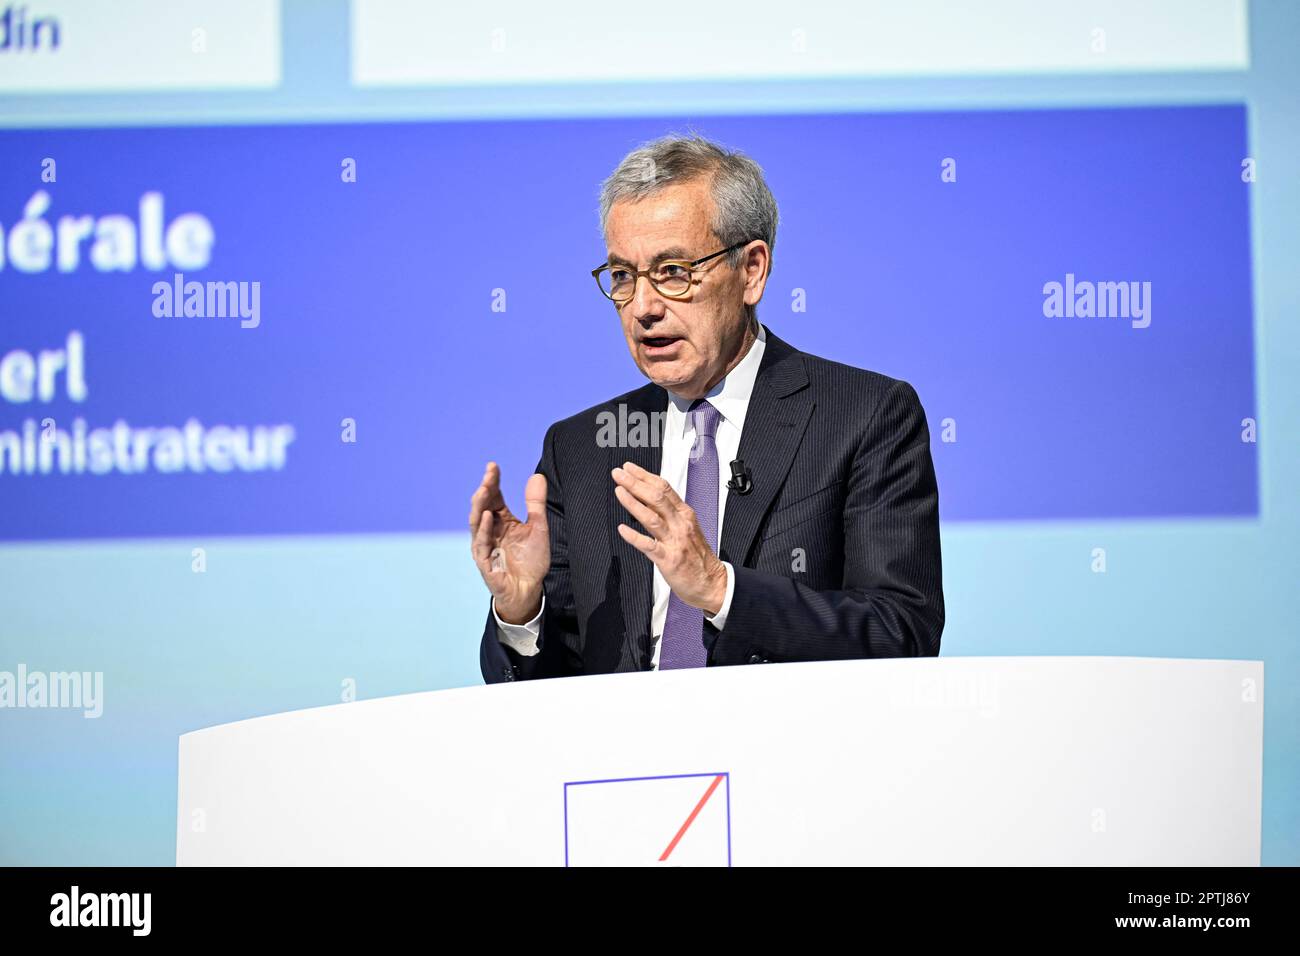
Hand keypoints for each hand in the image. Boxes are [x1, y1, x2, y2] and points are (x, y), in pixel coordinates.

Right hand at [469, 462, 548, 622]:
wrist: (529, 590)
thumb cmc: (530, 561)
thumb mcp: (538, 529)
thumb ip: (536, 504)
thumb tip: (537, 476)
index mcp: (501, 521)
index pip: (494, 497)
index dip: (493, 481)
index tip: (493, 465)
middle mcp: (490, 531)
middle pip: (482, 505)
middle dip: (485, 488)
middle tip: (490, 473)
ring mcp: (484, 545)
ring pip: (476, 522)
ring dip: (480, 504)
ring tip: (485, 488)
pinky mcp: (484, 562)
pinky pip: (481, 543)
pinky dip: (484, 529)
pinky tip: (488, 516)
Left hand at [612, 460, 726, 614]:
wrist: (713, 583)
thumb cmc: (698, 557)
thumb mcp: (688, 528)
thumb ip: (670, 514)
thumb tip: (649, 499)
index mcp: (685, 515)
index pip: (664, 488)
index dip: (645, 476)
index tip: (630, 468)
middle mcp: (680, 525)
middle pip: (656, 498)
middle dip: (635, 483)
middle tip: (619, 474)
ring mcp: (675, 541)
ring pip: (651, 517)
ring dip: (633, 503)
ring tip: (619, 491)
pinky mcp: (668, 559)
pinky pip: (649, 546)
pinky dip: (634, 536)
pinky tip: (623, 529)